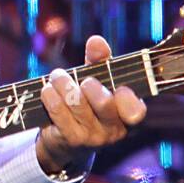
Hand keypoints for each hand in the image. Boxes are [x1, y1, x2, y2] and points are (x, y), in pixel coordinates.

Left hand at [35, 35, 147, 175]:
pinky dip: (50, 95)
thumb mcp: (97, 80)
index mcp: (126, 114)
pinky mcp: (70, 140)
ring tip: (57, 76)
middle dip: (88, 84)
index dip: (127, 99)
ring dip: (63, 83)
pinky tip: (47, 90)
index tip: (119, 88)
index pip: (136, 111)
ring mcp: (92, 137)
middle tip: (81, 78)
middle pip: (103, 103)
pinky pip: (58, 110)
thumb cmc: (86, 104)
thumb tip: (96, 41)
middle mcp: (113, 129)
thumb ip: (100, 60)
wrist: (63, 141)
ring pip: (77, 102)